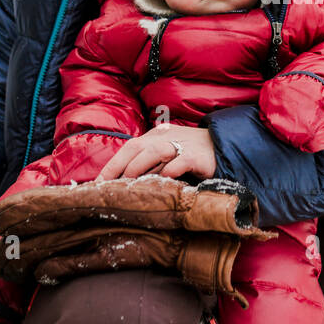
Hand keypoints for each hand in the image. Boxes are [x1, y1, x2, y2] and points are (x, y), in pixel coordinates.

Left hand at [96, 124, 217, 182]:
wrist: (225, 147)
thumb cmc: (192, 154)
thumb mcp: (168, 154)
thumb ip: (150, 163)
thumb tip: (124, 183)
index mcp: (156, 135)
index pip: (129, 147)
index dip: (112, 165)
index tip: (98, 183)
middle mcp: (166, 137)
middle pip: (136, 147)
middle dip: (119, 167)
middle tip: (107, 187)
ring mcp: (182, 145)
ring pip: (155, 152)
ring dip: (139, 168)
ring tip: (128, 185)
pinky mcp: (197, 156)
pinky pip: (180, 162)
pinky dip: (169, 171)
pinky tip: (160, 182)